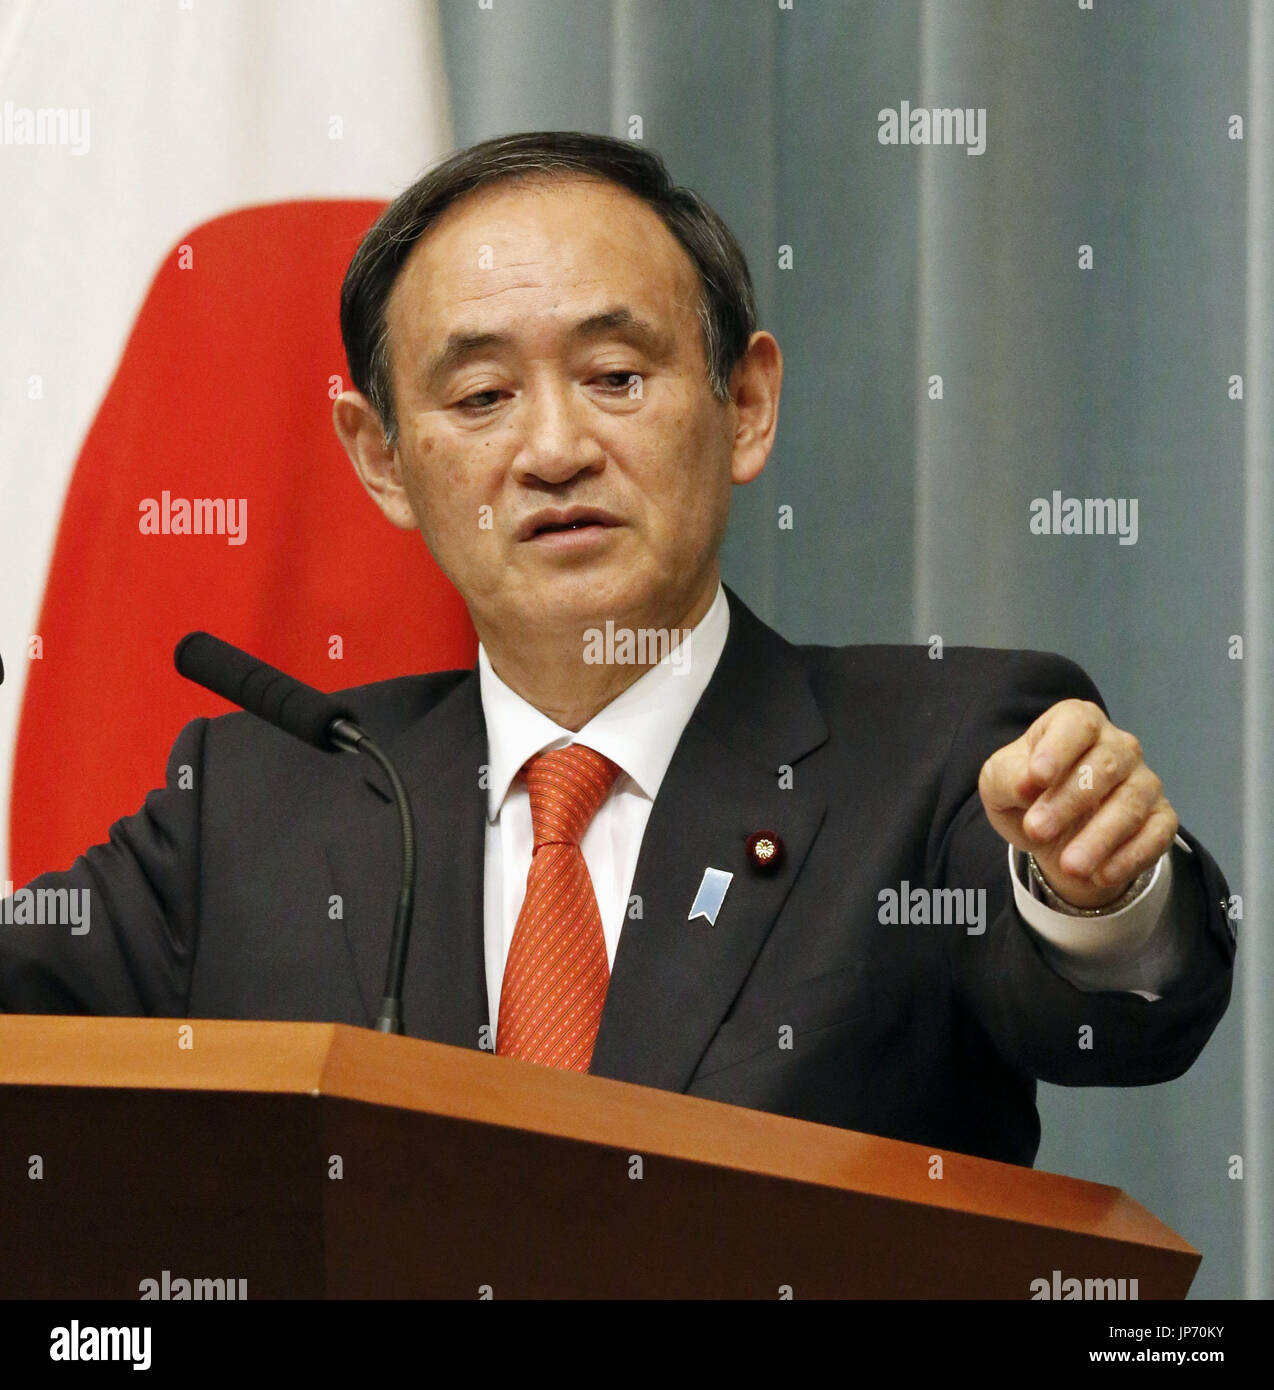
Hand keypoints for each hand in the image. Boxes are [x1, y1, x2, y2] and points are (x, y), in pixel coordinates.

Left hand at [978, 699, 1177, 909]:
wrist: (1052, 834)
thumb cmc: (1026, 793)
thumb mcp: (999, 782)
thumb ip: (1008, 777)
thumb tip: (1026, 783)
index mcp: (1077, 723)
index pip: (1076, 725)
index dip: (1058, 750)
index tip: (1036, 777)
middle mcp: (1118, 746)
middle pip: (1104, 766)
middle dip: (1068, 801)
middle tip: (1036, 830)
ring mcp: (1144, 780)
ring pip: (1131, 803)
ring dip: (1100, 837)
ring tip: (1069, 865)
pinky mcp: (1160, 817)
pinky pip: (1155, 834)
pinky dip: (1130, 857)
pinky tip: (1102, 875)